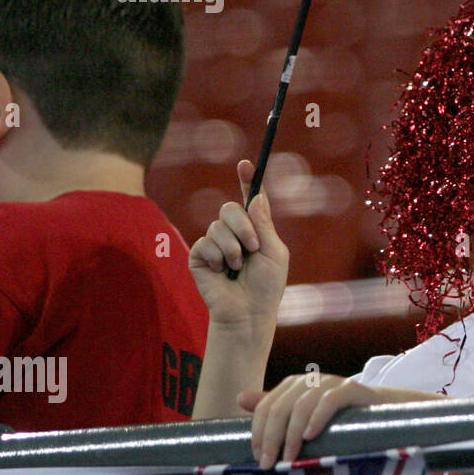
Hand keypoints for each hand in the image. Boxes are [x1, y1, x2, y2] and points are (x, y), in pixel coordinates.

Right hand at [188, 159, 288, 332]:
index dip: (247, 179)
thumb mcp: (274, 252)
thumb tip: (256, 197)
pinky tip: (221, 271)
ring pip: (217, 226)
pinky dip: (217, 257)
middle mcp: (233, 232)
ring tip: (238, 266)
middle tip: (253, 247)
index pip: (249, 198)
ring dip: (233, 248)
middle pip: (229, 208)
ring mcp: (215, 243)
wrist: (248, 311)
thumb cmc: (266, 285)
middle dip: (243, 226)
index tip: (245, 163)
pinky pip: (205, 243)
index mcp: (255, 228)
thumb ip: (264, 225)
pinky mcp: (199, 256)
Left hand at [242, 374, 430, 467]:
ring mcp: (331, 382)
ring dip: (291, 435)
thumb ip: (273, 407)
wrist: (380, 411)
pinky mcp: (351, 388)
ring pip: (301, 405)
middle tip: (269, 464)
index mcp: (292, 385)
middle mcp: (309, 380)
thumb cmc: (337, 418)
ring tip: (289, 457)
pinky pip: (329, 401)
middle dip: (271, 437)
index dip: (258, 432)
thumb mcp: (302, 415)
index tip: (257, 458)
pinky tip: (310, 436)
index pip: (266, 406)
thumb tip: (239, 398)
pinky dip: (316, 418)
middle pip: (280, 407)